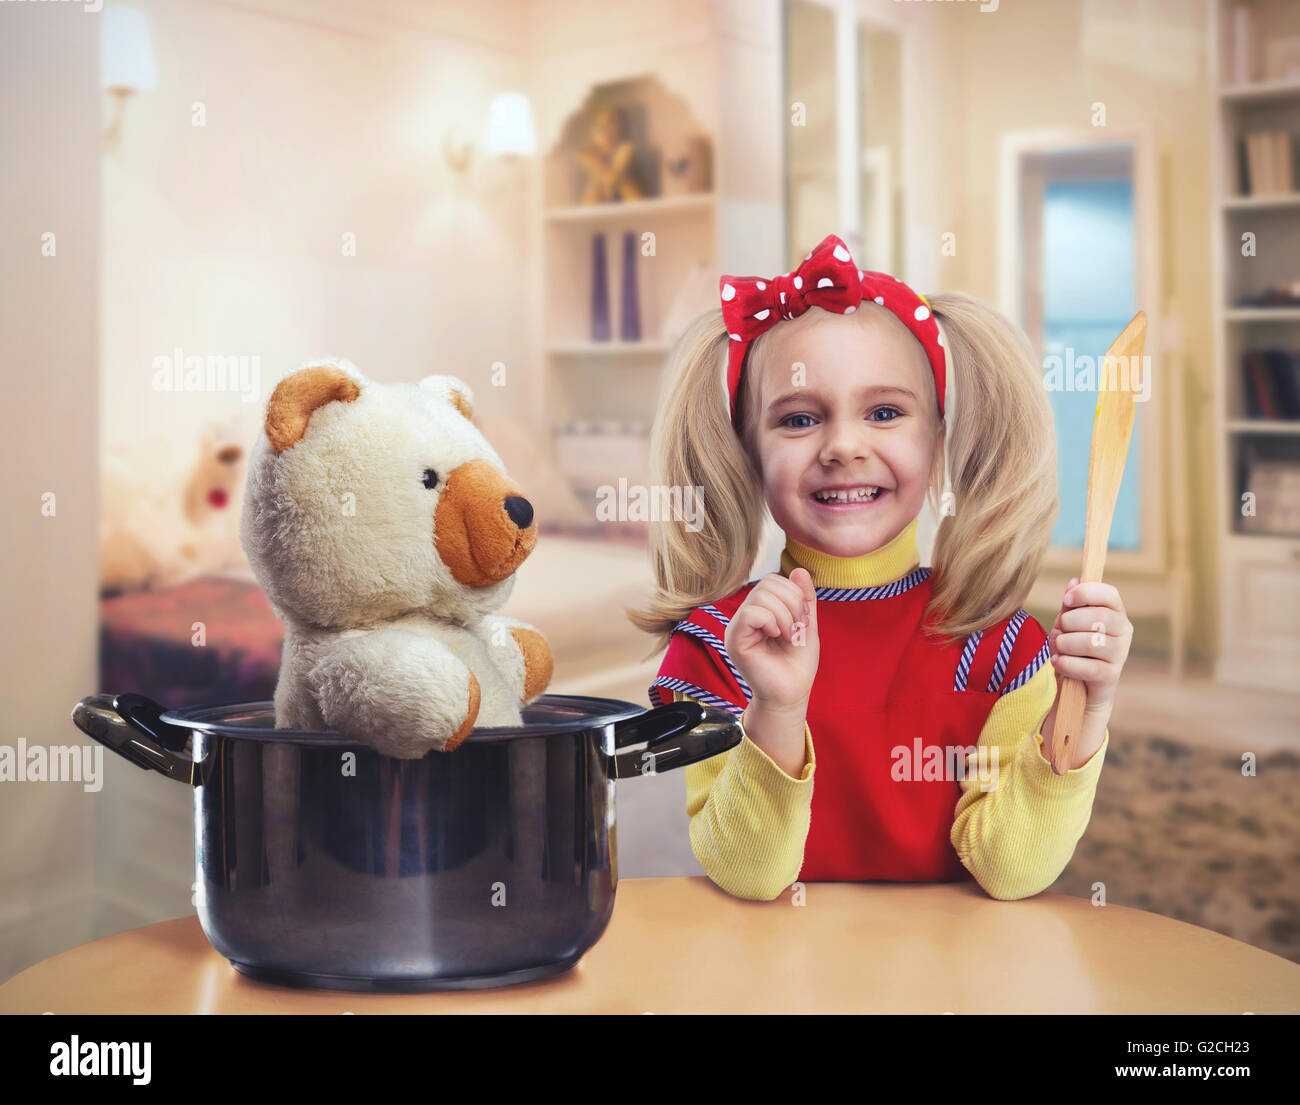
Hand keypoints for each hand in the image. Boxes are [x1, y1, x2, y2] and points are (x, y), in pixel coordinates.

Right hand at [724, 568, 818, 712]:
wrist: (791, 694)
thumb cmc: (796, 665)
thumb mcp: (806, 624)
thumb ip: (803, 598)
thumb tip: (799, 570)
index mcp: (759, 611)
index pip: (772, 580)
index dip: (794, 594)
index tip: (802, 621)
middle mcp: (744, 616)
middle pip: (767, 583)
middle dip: (792, 604)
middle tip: (796, 630)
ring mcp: (737, 627)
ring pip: (760, 596)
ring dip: (785, 616)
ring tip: (788, 637)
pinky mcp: (735, 640)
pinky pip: (750, 613)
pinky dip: (771, 621)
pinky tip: (776, 636)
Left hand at [1046, 576, 1132, 715]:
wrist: (1078, 687)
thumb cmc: (1073, 649)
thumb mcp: (1067, 624)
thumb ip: (1070, 605)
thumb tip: (1074, 581)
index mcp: (1115, 613)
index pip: (1110, 594)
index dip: (1087, 593)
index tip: (1066, 599)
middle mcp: (1123, 632)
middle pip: (1100, 617)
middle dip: (1070, 622)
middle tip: (1060, 630)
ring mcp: (1120, 655)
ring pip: (1092, 642)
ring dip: (1066, 644)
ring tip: (1059, 648)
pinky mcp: (1111, 676)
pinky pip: (1088, 667)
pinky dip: (1066, 663)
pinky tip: (1058, 662)